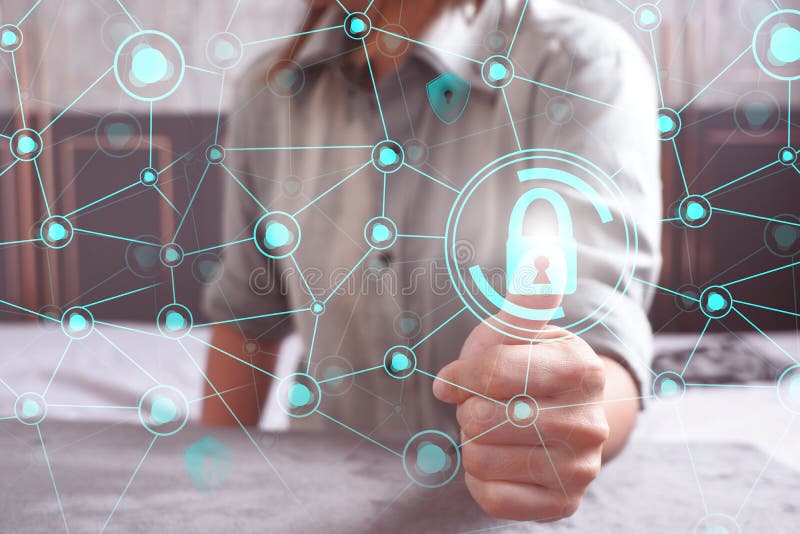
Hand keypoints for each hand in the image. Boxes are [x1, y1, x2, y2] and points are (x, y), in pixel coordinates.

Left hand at [433, 293, 609, 520]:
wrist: (561, 418)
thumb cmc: (528, 365)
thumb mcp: (519, 330)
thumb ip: (525, 298)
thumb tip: (542, 251)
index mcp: (581, 367)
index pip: (493, 370)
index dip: (463, 373)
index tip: (462, 375)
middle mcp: (590, 421)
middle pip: (481, 418)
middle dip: (468, 409)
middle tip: (487, 405)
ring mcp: (582, 468)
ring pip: (479, 458)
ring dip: (472, 443)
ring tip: (496, 431)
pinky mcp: (564, 504)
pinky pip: (490, 498)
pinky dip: (479, 479)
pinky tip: (500, 461)